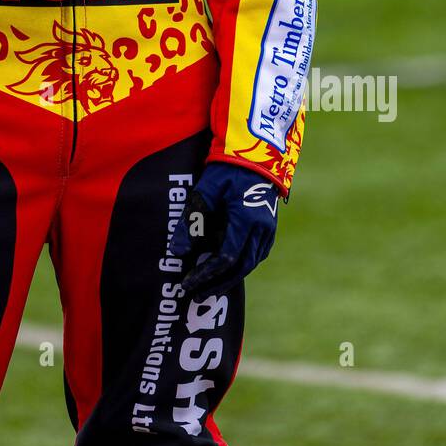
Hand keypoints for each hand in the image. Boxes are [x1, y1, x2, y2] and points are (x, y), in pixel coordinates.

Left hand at [169, 162, 281, 296]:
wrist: (257, 151)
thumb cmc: (228, 168)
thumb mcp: (205, 191)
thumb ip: (191, 221)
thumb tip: (175, 251)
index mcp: (246, 220)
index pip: (225, 258)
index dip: (205, 274)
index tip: (187, 283)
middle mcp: (262, 228)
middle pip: (241, 267)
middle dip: (218, 283)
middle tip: (197, 294)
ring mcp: (269, 228)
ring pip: (251, 262)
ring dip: (231, 277)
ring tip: (211, 286)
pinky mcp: (270, 225)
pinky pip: (257, 253)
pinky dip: (242, 264)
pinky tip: (229, 268)